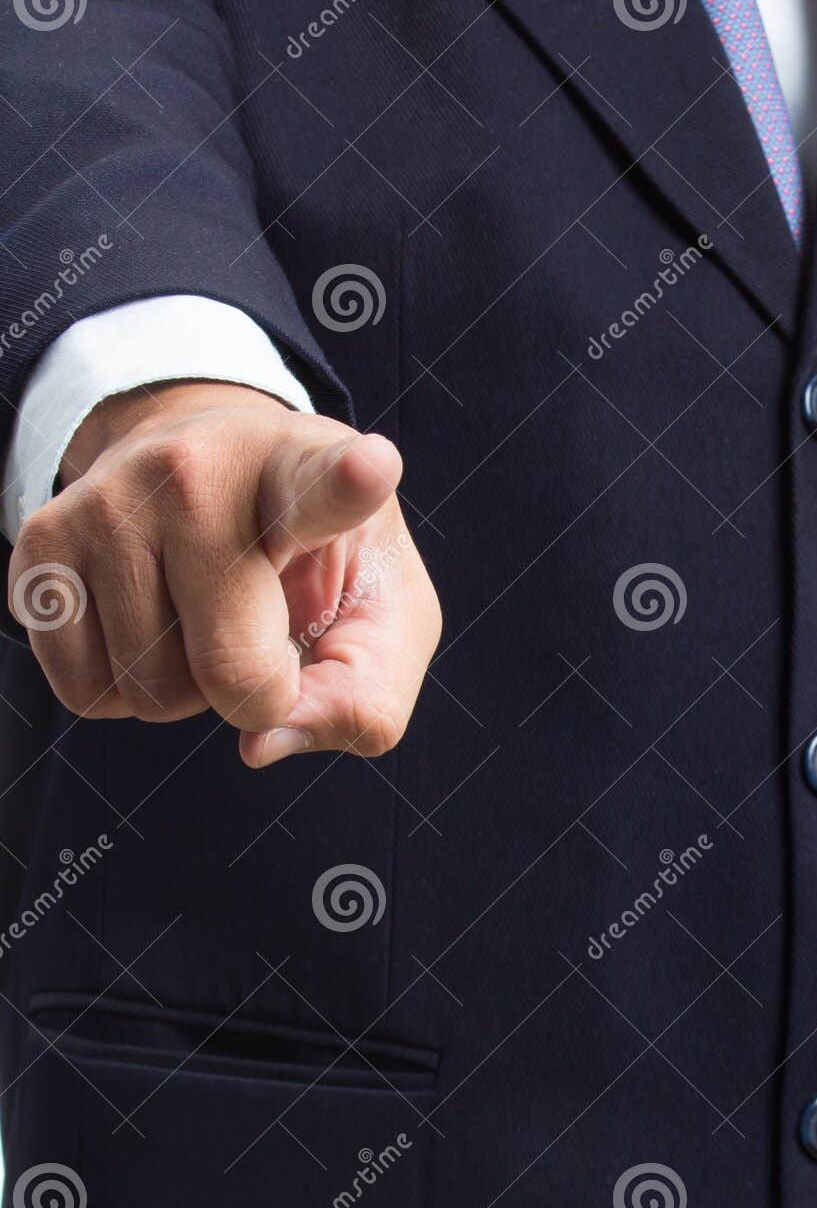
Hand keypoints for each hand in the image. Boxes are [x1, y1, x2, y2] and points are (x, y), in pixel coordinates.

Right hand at [7, 381, 440, 766]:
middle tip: (268, 628)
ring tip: (209, 612)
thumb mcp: (384, 608)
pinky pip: (85, 692)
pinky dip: (129, 693)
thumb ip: (366, 693)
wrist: (220, 467)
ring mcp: (110, 500)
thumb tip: (261, 741)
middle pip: (229, 665)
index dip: (354, 480)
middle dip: (258, 689)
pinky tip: (155, 623)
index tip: (371, 467)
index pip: (327, 483)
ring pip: (148, 688)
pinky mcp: (41, 541)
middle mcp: (201, 472)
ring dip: (189, 688)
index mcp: (307, 472)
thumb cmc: (320, 555)